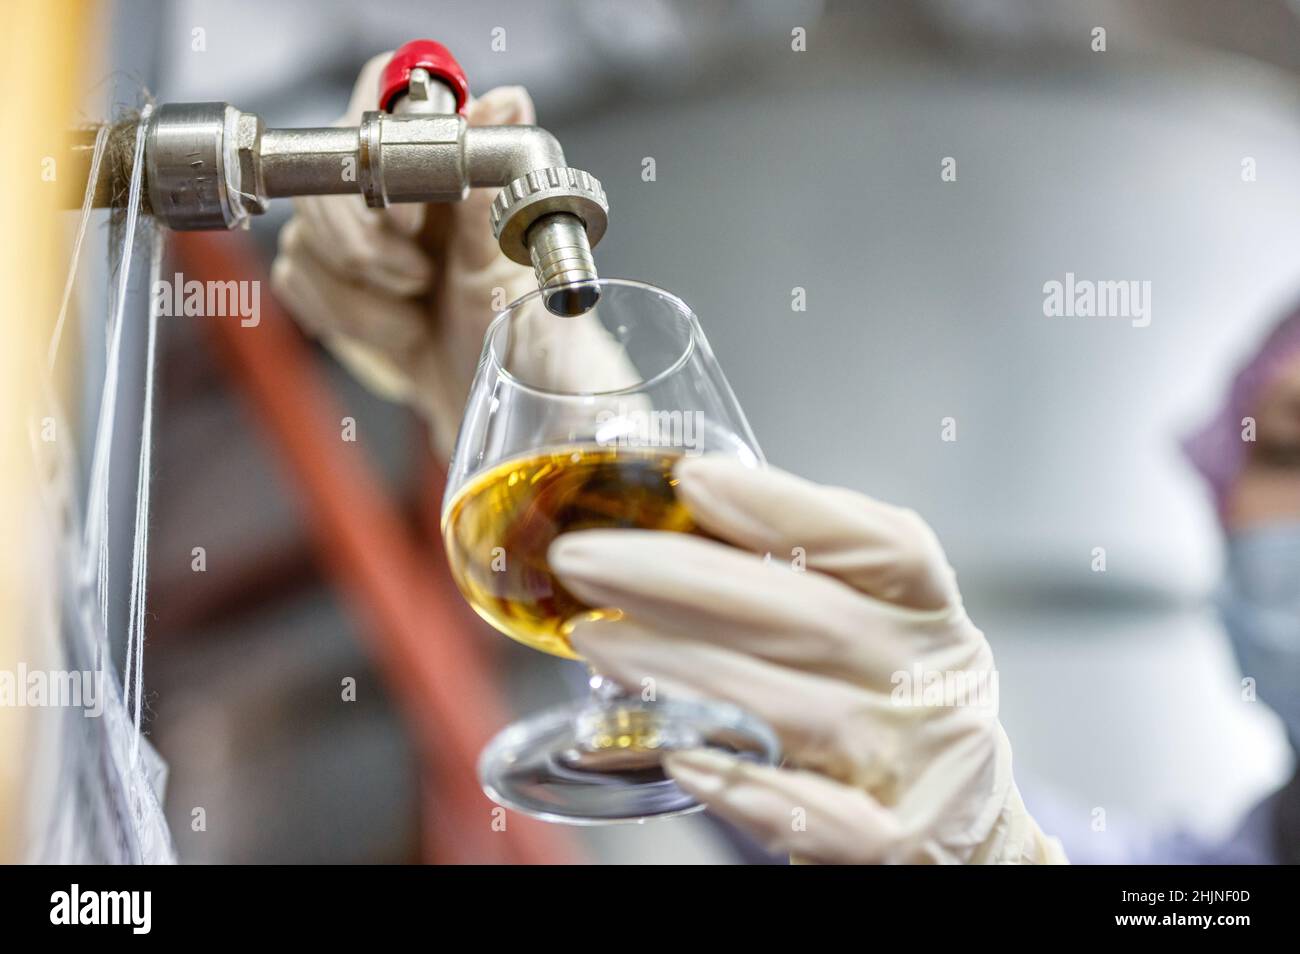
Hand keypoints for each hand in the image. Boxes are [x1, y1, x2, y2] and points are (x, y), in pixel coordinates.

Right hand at [271, 52, 537, 455]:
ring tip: (416, 312)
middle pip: (326, 174)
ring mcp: (361, 232)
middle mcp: (400, 190)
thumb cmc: (522, 342)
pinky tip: (395, 331)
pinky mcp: (333, 277)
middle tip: (418, 280)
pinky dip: (344, 318)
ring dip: (359, 292)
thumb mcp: (514, 272)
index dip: (382, 155)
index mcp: (450, 169)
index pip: (387, 97)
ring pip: (303, 234)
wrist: (501, 408)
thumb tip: (507, 105)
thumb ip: (493, 193)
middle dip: (363, 243)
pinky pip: (296, 279)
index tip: (409, 220)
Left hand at [549, 456, 1066, 863]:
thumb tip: (667, 538)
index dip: (788, 509)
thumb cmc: (885, 716)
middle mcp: (934, 682)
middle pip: (811, 618)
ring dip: (684, 672)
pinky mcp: (899, 846)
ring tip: (595, 642)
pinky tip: (678, 753)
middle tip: (586, 561)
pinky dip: (744, 782)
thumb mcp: (870, 639)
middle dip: (683, 580)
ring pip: (794, 711)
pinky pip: (817, 816)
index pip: (878, 545)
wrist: (963, 837)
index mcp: (928, 614)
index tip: (693, 480)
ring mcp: (921, 767)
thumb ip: (798, 590)